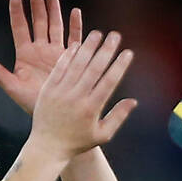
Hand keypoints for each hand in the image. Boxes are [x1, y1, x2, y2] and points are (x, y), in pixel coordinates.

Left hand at [0, 0, 82, 113]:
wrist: (55, 116)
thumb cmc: (31, 105)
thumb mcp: (13, 88)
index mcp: (25, 55)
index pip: (20, 28)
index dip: (17, 12)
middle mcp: (40, 50)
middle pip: (38, 21)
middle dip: (37, 4)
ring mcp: (55, 53)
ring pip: (55, 25)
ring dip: (54, 9)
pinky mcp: (70, 59)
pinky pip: (73, 39)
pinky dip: (75, 26)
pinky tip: (75, 12)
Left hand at [27, 30, 136, 160]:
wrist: (47, 146)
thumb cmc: (77, 142)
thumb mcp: (102, 135)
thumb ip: (118, 116)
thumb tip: (133, 101)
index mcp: (91, 108)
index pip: (109, 81)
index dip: (119, 65)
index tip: (128, 52)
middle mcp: (76, 98)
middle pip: (94, 69)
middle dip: (106, 50)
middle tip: (115, 36)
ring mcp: (61, 92)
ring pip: (77, 64)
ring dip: (88, 47)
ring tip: (97, 34)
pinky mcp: (48, 89)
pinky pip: (59, 68)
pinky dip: (69, 56)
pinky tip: (77, 44)